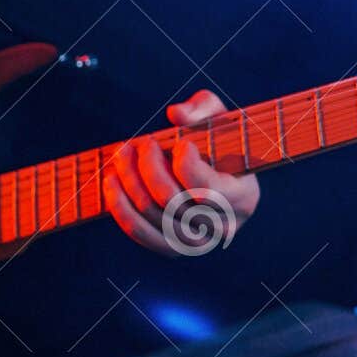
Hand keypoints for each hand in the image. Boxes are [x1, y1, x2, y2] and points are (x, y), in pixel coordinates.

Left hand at [103, 90, 259, 256]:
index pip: (207, 188)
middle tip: (140, 142)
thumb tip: (176, 115)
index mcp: (243, 197)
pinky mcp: (175, 248)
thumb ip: (202, 107)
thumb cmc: (218, 142)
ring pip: (153, 216)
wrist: (217, 176)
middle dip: (148, 167)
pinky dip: (121, 209)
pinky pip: (142, 234)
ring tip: (120, 157)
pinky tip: (112, 183)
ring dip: (129, 184)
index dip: (186, 163)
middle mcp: (224, 227)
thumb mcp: (219, 117)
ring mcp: (199, 243)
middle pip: (173, 201)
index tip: (180, 142)